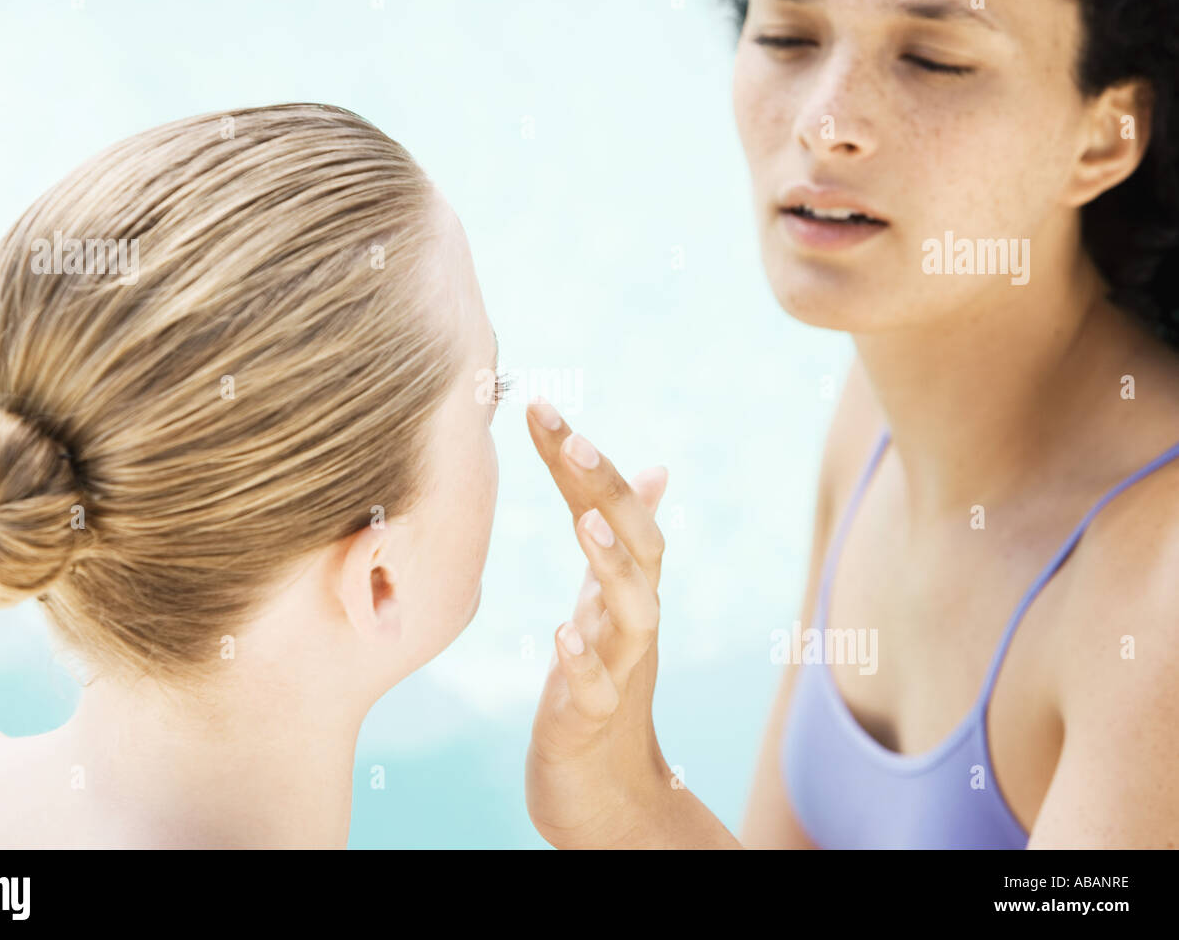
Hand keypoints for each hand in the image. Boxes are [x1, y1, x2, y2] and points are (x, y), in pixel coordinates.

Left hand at [523, 397, 672, 848]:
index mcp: (627, 585)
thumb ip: (620, 534)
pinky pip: (597, 688)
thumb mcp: (608, 601)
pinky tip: (561, 634)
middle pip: (640, 546)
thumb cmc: (601, 681)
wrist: (605, 786)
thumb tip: (654, 470)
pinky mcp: (595, 719)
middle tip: (574, 442)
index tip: (537, 405)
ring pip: (634, 613)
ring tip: (586, 525)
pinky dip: (583, 660)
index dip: (580, 458)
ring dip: (612, 567)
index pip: (611, 508)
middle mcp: (632, 618)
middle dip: (608, 492)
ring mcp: (619, 669)